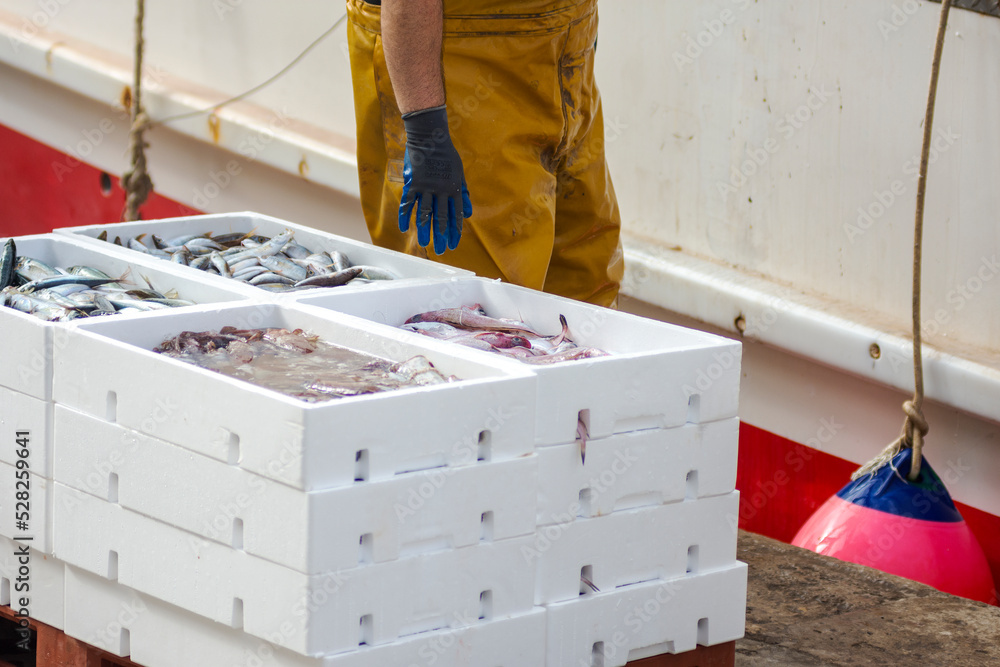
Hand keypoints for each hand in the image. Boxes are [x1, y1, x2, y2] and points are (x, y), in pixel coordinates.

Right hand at [398, 106, 472, 253]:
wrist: (430, 137)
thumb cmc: (447, 155)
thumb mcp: (459, 173)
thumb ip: (463, 193)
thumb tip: (469, 213)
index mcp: (454, 189)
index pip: (456, 215)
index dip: (455, 231)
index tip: (454, 243)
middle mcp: (441, 191)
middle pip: (441, 217)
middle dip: (442, 235)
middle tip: (441, 250)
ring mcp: (426, 187)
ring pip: (425, 213)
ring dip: (424, 230)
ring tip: (424, 244)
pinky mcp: (413, 183)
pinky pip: (408, 203)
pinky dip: (405, 216)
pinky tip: (405, 229)